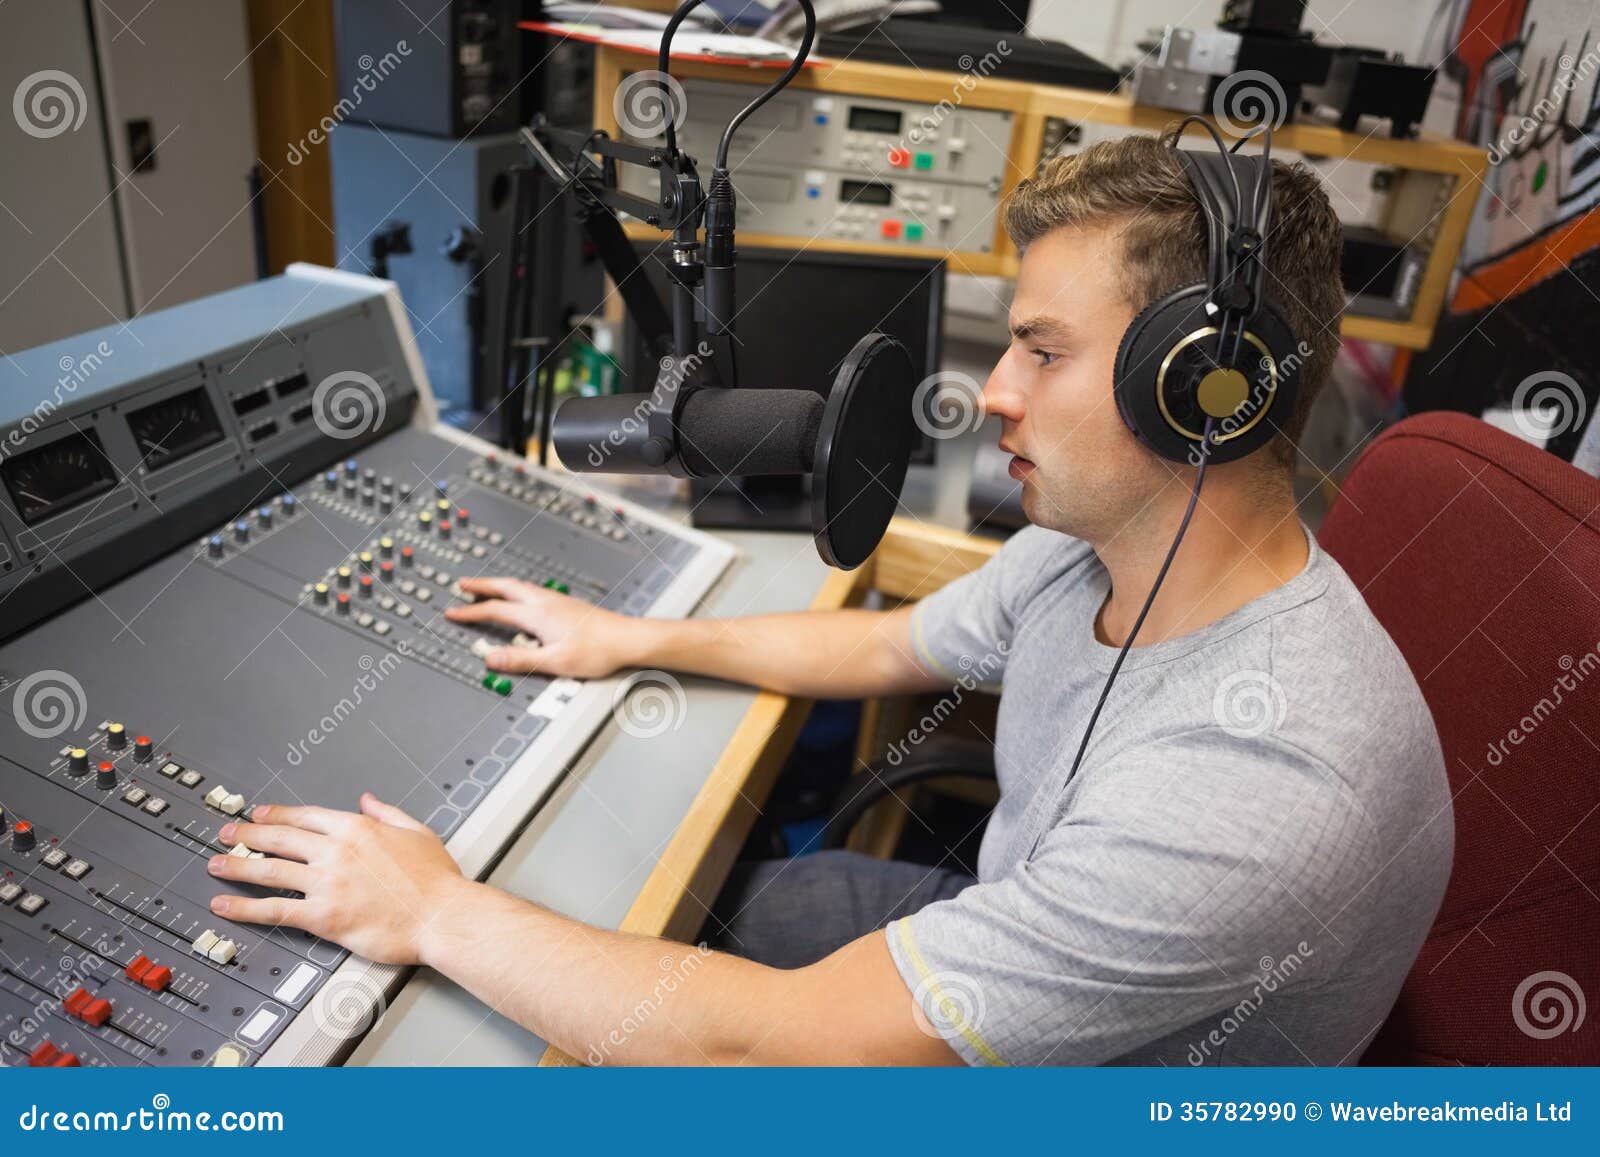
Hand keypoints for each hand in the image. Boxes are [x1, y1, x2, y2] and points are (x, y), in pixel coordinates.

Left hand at [207, 793, 468, 965]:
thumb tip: (368, 798)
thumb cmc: (436, 880)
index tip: (259, 814)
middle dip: (248, 834)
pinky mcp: (322, 916)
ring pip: (269, 870)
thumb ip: (388, 812)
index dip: (277, 814)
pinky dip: (244, 908)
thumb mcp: (417, 831)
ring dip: (237, 866)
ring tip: (215, 864)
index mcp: (357, 828)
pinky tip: (225, 905)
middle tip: (227, 833)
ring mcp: (326, 884)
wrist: (441, 915)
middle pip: (280, 838)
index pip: (305, 816)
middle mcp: (336, 852)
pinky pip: (274, 910)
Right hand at [443, 576, 638, 677]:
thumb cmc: (598, 650)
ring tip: (486, 587)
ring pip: (520, 586)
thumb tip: (491, 658)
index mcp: (538, 614)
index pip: (495, 610)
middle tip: (462, 584)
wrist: (628, 639)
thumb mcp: (555, 662)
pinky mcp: (567, 604)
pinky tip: (521, 597)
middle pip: (506, 587)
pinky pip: (532, 590)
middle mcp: (546, 602)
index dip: (470, 611)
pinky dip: (516, 590)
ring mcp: (557, 601)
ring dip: (498, 585)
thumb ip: (521, 660)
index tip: (452, 612)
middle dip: (481, 585)